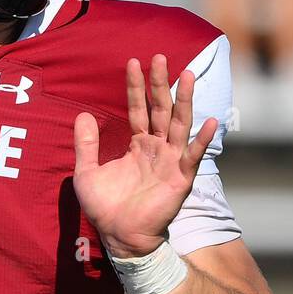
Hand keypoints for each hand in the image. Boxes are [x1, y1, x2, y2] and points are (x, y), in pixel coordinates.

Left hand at [73, 55, 217, 258]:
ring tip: (187, 75)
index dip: (135, 87)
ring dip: (184, 100)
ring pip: (179, 124)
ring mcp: (171, 161)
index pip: (138, 109)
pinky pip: (193, 155)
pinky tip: (210, 121)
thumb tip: (82, 114)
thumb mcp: (87, 172)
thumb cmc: (105, 208)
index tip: (132, 62)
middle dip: (161, 83)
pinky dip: (203, 139)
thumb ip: (86, 144)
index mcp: (137, 145)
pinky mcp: (180, 178)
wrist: (120, 236)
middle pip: (161, 109)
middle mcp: (156, 148)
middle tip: (159, 57)